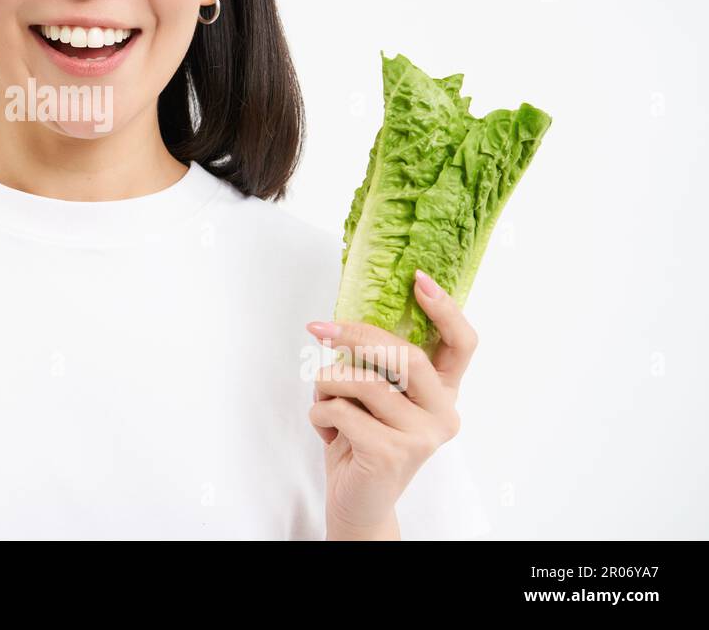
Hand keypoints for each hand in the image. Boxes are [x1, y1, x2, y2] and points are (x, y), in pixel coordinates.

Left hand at [306, 269, 477, 537]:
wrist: (357, 502)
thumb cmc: (361, 441)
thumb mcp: (373, 396)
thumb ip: (376, 364)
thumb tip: (346, 319)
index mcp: (443, 393)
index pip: (462, 343)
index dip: (445, 308)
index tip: (418, 279)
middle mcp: (443, 413)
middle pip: (406, 354)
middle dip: (356, 335)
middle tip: (320, 329)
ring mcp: (422, 436)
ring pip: (364, 381)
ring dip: (326, 382)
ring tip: (322, 397)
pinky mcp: (393, 453)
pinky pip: (341, 411)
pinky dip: (319, 413)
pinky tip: (326, 431)